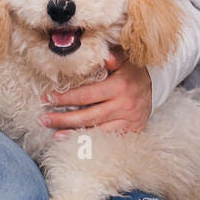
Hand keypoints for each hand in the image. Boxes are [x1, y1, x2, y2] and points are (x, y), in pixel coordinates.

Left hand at [38, 48, 152, 135]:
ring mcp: (128, 122)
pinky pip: (108, 140)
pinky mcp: (131, 132)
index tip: (48, 98)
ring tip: (56, 135)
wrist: (155, 88)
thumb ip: (114, 57)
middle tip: (44, 119)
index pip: (87, 95)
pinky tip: (76, 143)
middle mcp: (124, 106)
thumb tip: (104, 56)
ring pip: (97, 131)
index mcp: (119, 86)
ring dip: (75, 134)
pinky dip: (92, 143)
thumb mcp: (126, 60)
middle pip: (88, 116)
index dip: (66, 98)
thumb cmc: (133, 72)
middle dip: (64, 119)